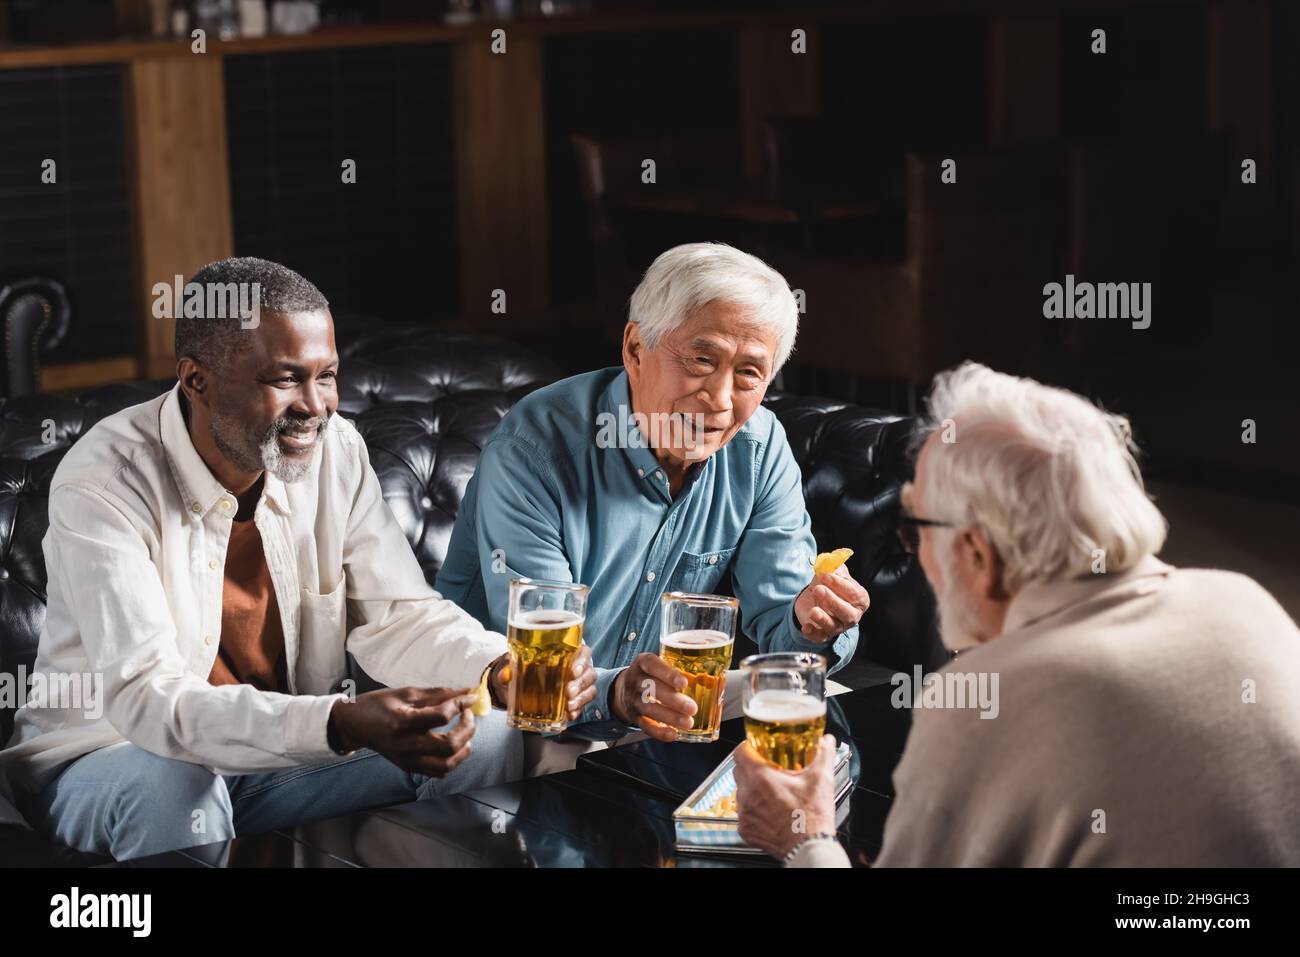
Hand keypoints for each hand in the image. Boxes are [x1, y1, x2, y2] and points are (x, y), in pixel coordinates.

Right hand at [330, 686, 477, 776]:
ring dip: (464, 748)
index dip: (461, 705)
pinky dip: (453, 759)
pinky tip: (454, 744)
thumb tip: (466, 691)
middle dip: (467, 729)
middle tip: (468, 715)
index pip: (441, 716)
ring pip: (447, 765)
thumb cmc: (379, 704)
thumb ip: (438, 693)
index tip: (471, 697)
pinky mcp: (408, 767)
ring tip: (465, 731)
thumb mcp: (407, 693)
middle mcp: (406, 745)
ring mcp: (407, 760)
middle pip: (448, 745)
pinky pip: (438, 771)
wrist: (355, 725)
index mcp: (403, 722)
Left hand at [489, 644, 596, 720]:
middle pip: (589, 673)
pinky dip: (578, 710)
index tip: (573, 671)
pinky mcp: (574, 700)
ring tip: (569, 706)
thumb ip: (508, 669)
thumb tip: (505, 675)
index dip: (582, 661)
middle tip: (568, 692)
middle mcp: (576, 668)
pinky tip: (570, 714)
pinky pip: (583, 705)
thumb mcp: (512, 666)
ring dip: (581, 698)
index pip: (583, 652)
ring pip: (590, 689)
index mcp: (566, 653)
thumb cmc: (519, 670)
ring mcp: (577, 685)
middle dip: (581, 684)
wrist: (514, 687)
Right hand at [610, 652, 704, 741]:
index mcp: (643, 662)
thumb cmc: (651, 675)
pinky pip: (645, 726)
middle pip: (652, 689)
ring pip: (649, 709)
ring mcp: (633, 699)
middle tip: (692, 708)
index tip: (683, 683)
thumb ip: (678, 667)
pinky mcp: (634, 716)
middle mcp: (636, 679)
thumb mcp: (658, 664)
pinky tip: (673, 734)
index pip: (652, 664)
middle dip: (673, 700)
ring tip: (688, 723)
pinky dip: (659, 732)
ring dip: (670, 717)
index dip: (667, 674)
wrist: (623, 689)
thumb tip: (715, 675)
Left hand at [733, 735, 837, 858]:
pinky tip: (769, 810)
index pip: (740, 752)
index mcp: (761, 778)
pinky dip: (753, 809)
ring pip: (740, 791)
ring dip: (751, 788)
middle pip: (739, 770)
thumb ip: (824, 753)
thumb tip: (826, 740)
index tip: (756, 748)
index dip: (747, 747)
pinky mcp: (746, 829)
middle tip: (768, 769)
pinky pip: (743, 812)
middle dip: (750, 767)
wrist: (809, 846)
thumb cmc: (812, 817)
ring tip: (771, 792)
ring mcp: (745, 813)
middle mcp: (748, 794)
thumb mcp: (821, 779)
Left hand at [794, 564, 869, 643]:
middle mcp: (851, 615)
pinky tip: (806, 627)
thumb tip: (830, 561)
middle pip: (847, 613)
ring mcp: (838, 626)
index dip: (840, 584)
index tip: (826, 575)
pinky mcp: (823, 634)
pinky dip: (812, 633)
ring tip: (813, 610)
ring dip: (823, 618)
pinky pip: (819, 637)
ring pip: (833, 626)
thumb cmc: (829, 585)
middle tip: (819, 589)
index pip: (854, 593)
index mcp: (859, 599)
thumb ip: (833, 565)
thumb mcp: (832, 572)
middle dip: (833, 601)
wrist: (815, 598)